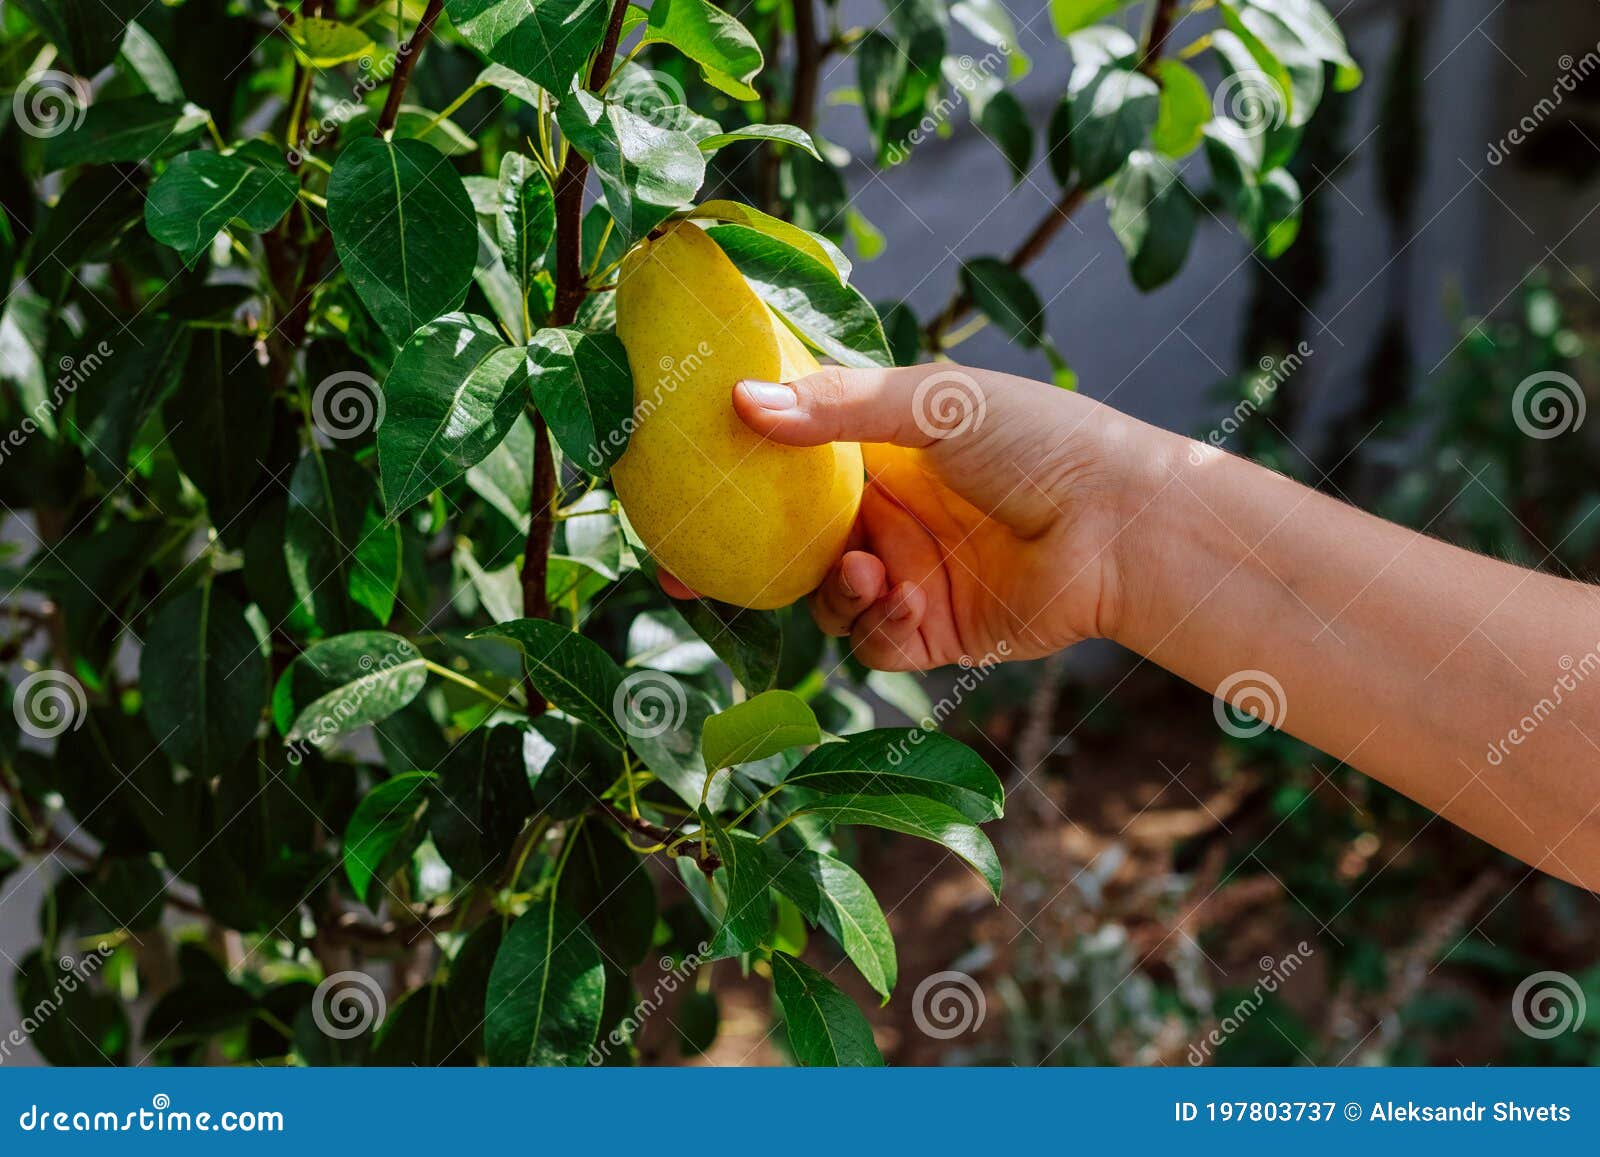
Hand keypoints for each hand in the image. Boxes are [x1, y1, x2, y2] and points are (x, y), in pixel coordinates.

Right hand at [659, 363, 1164, 669]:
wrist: (1122, 525)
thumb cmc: (1040, 440)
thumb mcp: (933, 403)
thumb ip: (838, 406)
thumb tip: (739, 401)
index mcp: (879, 451)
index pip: (784, 465)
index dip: (728, 477)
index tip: (666, 487)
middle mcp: (884, 514)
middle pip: (786, 544)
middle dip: (736, 563)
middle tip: (681, 571)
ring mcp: (905, 574)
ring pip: (824, 599)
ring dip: (833, 590)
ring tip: (870, 569)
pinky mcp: (931, 631)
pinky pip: (871, 642)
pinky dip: (877, 626)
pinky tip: (905, 599)